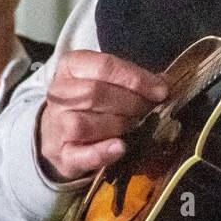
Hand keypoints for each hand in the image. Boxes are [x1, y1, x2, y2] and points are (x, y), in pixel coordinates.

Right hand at [37, 50, 167, 181]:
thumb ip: (130, 79)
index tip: (161, 90)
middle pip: (96, 93)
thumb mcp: (105, 81)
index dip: (135, 78)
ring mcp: (57, 125)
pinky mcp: (61, 154)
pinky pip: (81, 154)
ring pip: (86, 123)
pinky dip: (103, 152)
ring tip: (136, 124)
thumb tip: (164, 83)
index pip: (103, 66)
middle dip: (131, 101)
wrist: (60, 134)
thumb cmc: (89, 102)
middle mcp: (59, 94)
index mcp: (70, 67)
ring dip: (120, 124)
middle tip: (150, 108)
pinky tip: (121, 147)